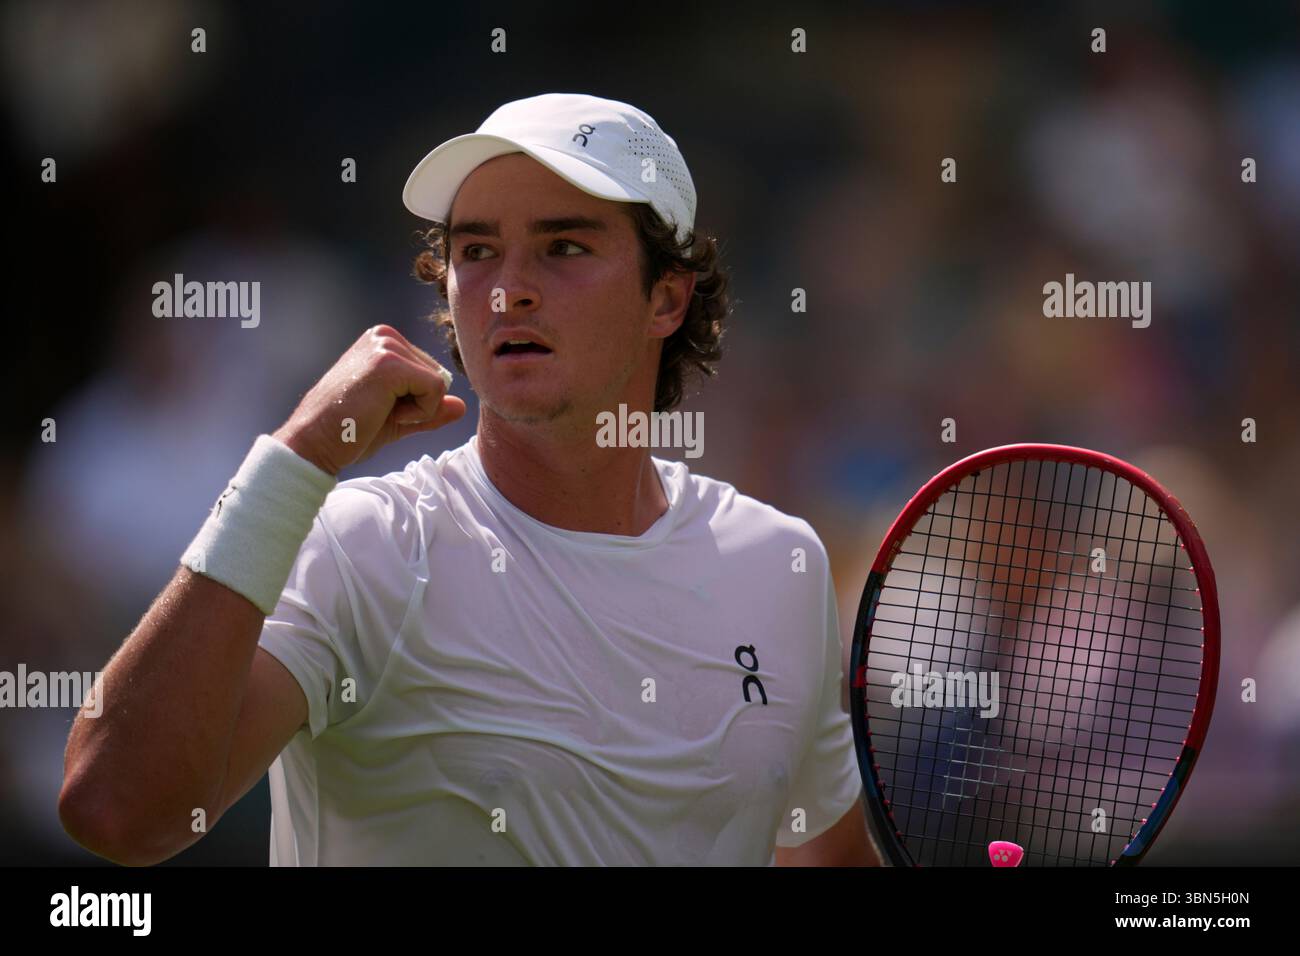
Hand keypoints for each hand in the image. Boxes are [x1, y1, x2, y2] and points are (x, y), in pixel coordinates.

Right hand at [273, 324, 466, 474]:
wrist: (314, 443)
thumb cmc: (348, 432)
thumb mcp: (397, 419)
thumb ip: (429, 410)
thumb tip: (462, 406)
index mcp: (383, 341)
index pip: (432, 373)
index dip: (417, 402)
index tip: (380, 410)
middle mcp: (384, 335)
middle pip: (438, 376)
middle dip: (419, 405)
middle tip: (378, 413)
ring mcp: (385, 346)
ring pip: (439, 384)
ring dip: (417, 410)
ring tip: (377, 412)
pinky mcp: (389, 363)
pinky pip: (435, 390)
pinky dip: (419, 412)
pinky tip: (383, 413)